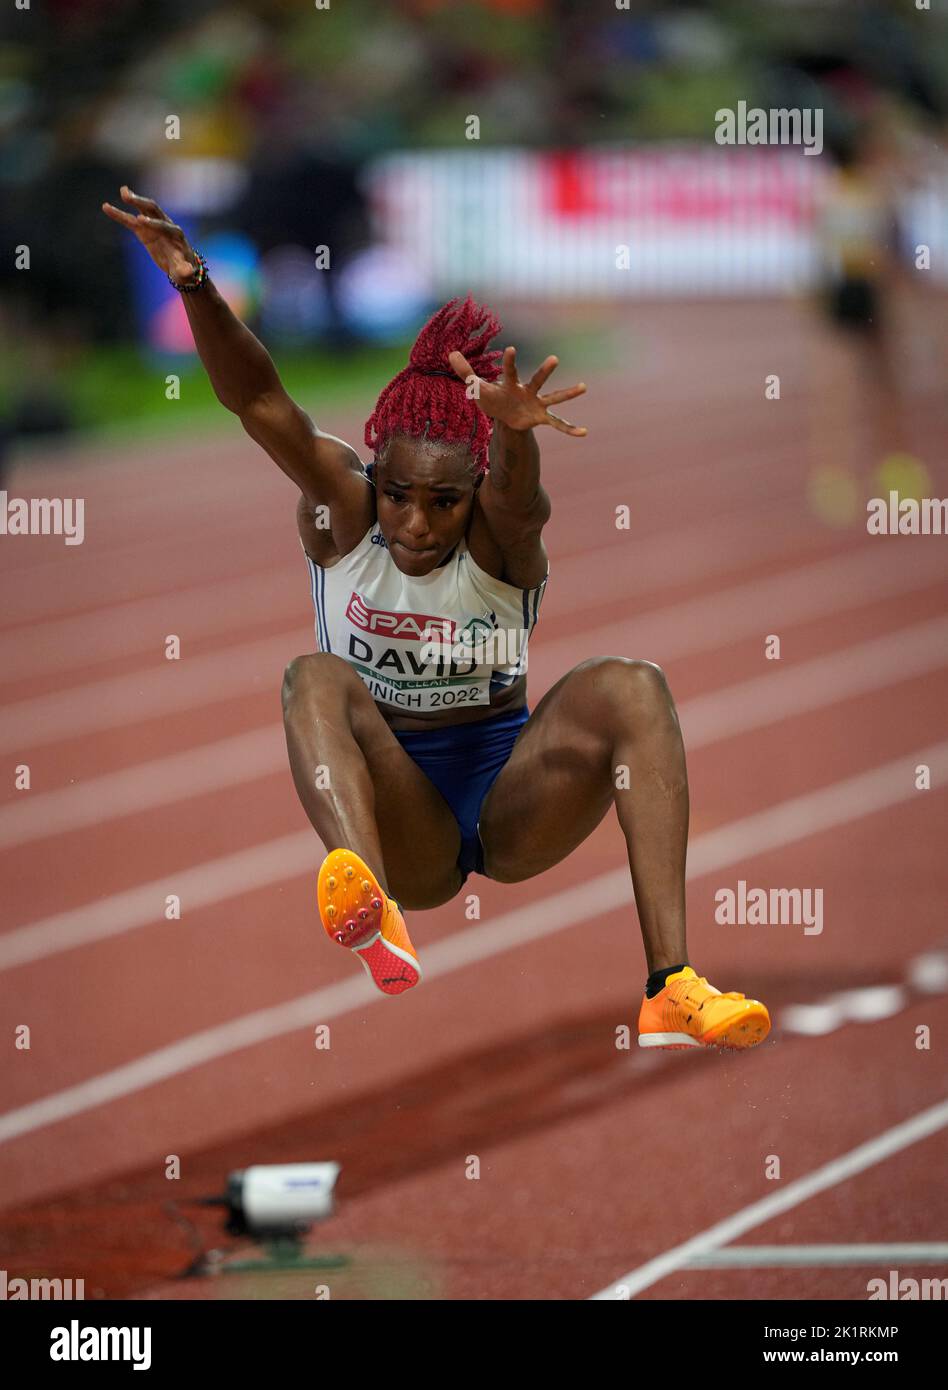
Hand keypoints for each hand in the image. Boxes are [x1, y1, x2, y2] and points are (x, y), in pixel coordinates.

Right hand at [101, 186, 198, 281]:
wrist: (179, 266)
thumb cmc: (183, 270)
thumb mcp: (183, 273)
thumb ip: (185, 271)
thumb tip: (189, 272)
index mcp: (176, 235)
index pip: (165, 227)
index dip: (154, 224)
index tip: (141, 221)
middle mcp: (166, 225)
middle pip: (154, 211)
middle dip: (142, 204)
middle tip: (128, 197)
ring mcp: (154, 225)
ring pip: (143, 210)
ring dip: (134, 200)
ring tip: (123, 191)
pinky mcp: (144, 229)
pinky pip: (130, 221)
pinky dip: (119, 215)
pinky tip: (106, 207)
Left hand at [448, 345, 586, 435]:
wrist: (504, 416)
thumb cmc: (491, 398)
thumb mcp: (477, 389)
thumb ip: (465, 372)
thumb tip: (450, 353)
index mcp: (511, 384)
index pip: (509, 371)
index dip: (509, 362)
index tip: (510, 349)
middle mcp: (527, 391)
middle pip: (537, 380)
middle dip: (544, 371)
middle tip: (554, 358)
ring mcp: (537, 404)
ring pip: (554, 398)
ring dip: (568, 394)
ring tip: (584, 387)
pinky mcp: (541, 418)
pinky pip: (558, 424)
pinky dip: (570, 429)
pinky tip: (584, 432)